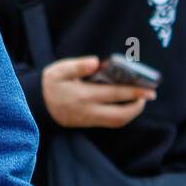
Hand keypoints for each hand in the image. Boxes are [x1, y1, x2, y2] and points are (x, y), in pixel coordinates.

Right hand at [41, 55, 156, 128]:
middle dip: (137, 105)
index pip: (114, 94)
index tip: (148, 89)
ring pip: (117, 121)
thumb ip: (78, 66)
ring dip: (132, 112)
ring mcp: (90, 119)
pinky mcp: (89, 123)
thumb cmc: (49, 85)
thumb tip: (96, 62)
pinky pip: (111, 122)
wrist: (36, 106)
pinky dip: (122, 115)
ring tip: (139, 99)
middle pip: (120, 114)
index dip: (133, 92)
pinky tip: (126, 105)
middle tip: (149, 95)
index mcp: (84, 95)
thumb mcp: (59, 70)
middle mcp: (90, 111)